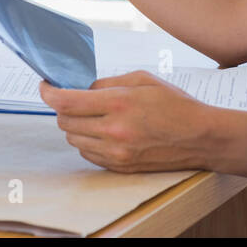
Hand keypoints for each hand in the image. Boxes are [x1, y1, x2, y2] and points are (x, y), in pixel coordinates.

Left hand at [38, 70, 221, 172]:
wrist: (201, 137)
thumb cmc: (176, 104)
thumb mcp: (143, 79)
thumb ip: (108, 82)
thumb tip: (82, 88)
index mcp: (118, 103)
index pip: (66, 101)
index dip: (49, 92)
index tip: (45, 86)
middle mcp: (113, 130)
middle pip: (65, 121)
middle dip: (64, 108)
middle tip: (75, 99)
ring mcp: (116, 152)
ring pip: (74, 139)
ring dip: (76, 125)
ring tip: (94, 116)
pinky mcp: (120, 167)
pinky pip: (88, 154)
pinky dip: (88, 141)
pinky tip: (104, 131)